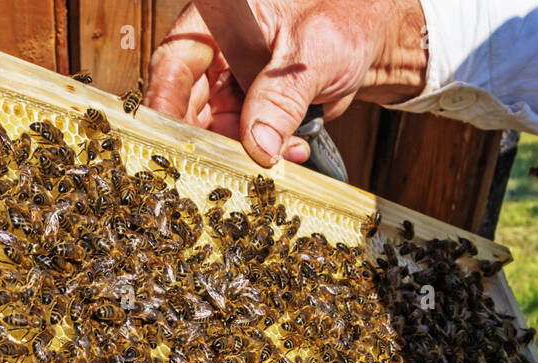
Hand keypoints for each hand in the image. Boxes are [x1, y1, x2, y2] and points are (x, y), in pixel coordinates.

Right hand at [146, 0, 428, 166]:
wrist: (372, 45)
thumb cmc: (342, 23)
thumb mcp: (309, 55)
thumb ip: (281, 98)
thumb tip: (257, 144)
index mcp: (217, 23)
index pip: (175, 62)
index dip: (165, 102)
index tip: (167, 138)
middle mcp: (218, 55)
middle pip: (188, 104)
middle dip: (207, 138)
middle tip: (224, 164)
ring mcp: (233, 86)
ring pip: (215, 129)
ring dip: (240, 150)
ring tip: (271, 157)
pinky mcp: (252, 112)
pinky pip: (244, 141)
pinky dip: (263, 153)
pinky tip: (290, 152)